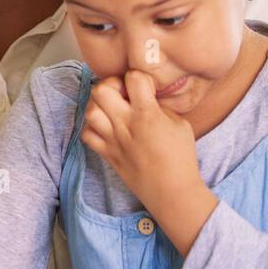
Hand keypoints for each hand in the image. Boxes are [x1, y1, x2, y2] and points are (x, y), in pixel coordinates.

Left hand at [82, 70, 216, 253]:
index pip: (134, 78)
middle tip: (122, 92)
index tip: (145, 85)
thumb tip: (146, 98)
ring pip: (90, 111)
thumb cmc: (181, 158)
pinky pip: (86, 135)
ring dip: (99, 104)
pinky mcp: (107, 154)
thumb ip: (161, 107)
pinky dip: (92, 127)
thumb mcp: (181, 125)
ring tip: (112, 108)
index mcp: (148, 115)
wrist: (172, 192)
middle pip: (101, 90)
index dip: (139, 76)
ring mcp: (113, 140)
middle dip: (111, 84)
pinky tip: (105, 127)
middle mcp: (126, 125)